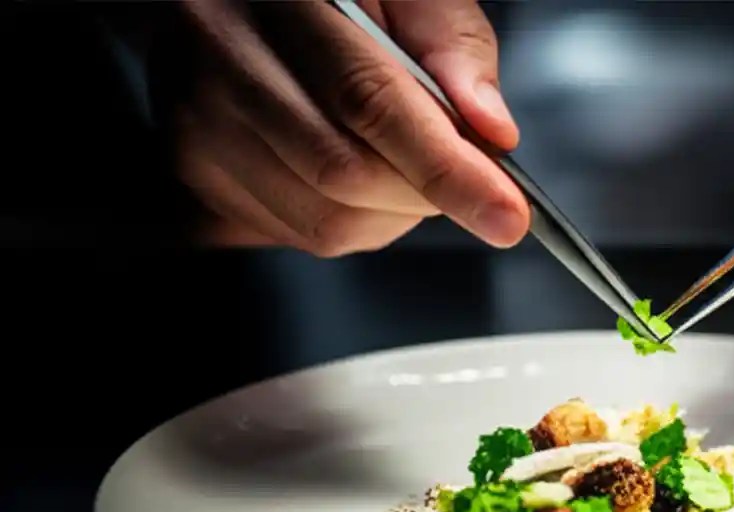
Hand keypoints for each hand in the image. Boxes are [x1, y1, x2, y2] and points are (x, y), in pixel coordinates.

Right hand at [155, 0, 527, 254]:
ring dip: (395, 215)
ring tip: (406, 162)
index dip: (446, 171)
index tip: (507, 215)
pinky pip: (296, 235)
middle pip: (346, 176)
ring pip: (324, 223)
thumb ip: (453, 45)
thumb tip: (491, 133)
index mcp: (278, 1)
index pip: (371, 104)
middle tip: (466, 173)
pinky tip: (360, 174)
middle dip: (428, 194)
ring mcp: (197, 126)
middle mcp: (221, 62)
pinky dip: (355, 222)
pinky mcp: (195, 172)